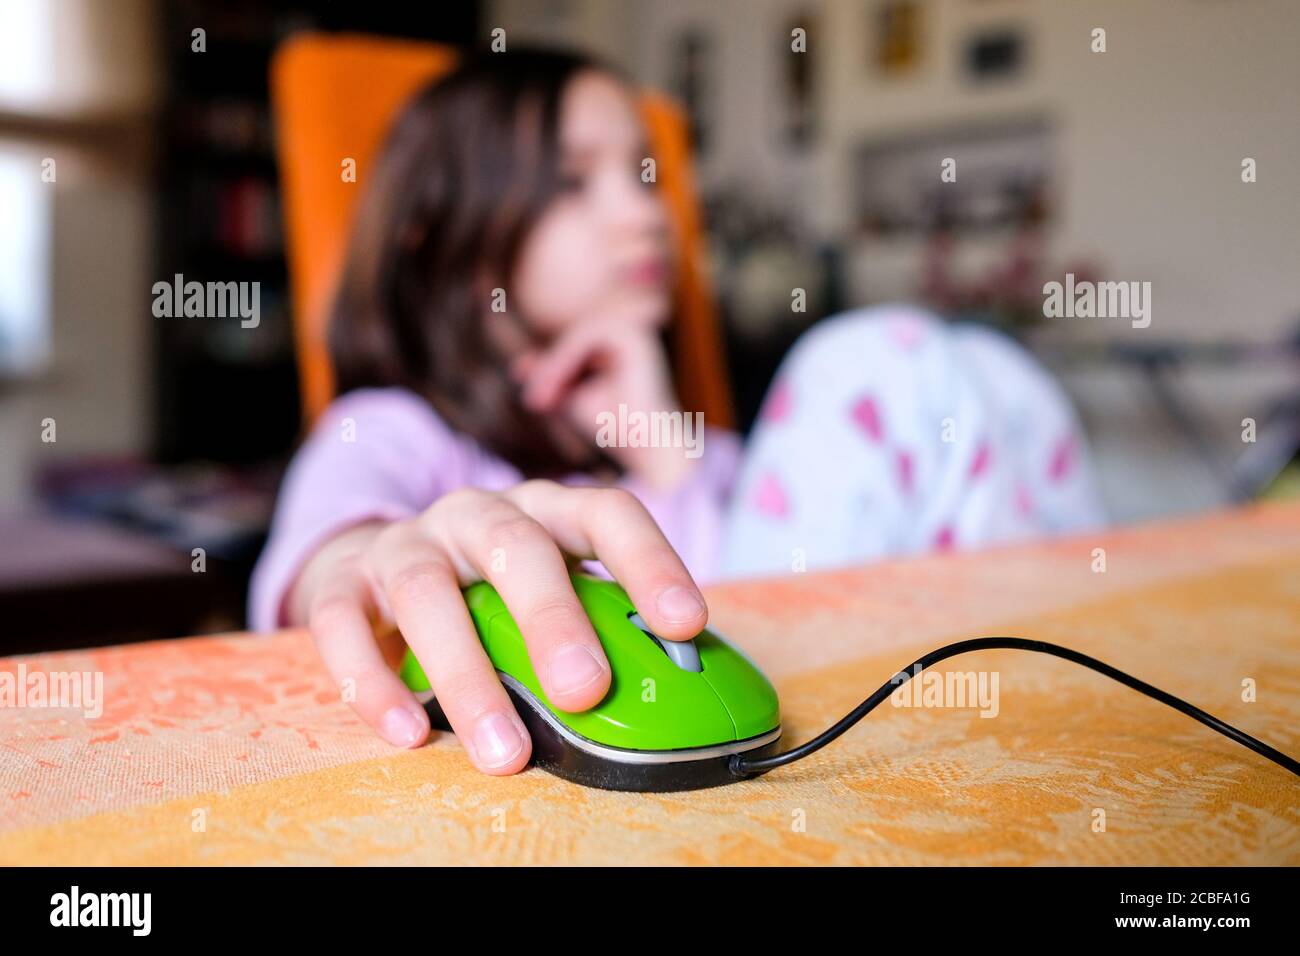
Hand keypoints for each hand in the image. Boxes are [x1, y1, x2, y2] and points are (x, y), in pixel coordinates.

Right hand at [286, 480, 708, 774]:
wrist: (374, 567)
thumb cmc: (487, 590)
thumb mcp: (546, 592)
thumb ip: (595, 626)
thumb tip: (669, 693)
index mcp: (544, 513)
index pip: (605, 514)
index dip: (649, 561)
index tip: (685, 623)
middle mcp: (477, 516)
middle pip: (517, 546)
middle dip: (552, 619)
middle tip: (586, 691)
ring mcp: (405, 544)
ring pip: (427, 592)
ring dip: (467, 675)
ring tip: (505, 751)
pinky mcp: (342, 583)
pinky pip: (344, 626)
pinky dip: (372, 682)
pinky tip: (408, 732)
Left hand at [510, 322, 695, 488]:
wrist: (645, 443)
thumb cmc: (614, 427)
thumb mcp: (571, 399)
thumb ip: (551, 379)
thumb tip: (518, 366)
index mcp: (619, 348)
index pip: (574, 348)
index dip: (547, 366)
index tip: (528, 392)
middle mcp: (629, 335)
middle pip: (573, 342)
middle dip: (549, 370)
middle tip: (534, 403)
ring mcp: (633, 331)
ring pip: (576, 337)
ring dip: (554, 367)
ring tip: (542, 401)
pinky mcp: (631, 334)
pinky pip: (585, 336)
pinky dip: (565, 360)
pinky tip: (557, 385)